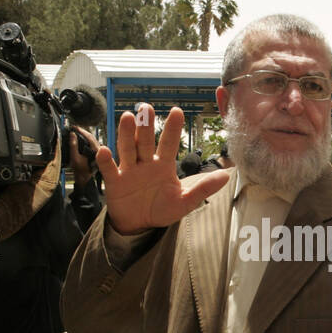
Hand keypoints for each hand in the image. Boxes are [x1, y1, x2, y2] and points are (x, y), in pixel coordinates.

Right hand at [68, 125, 98, 187]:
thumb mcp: (74, 158)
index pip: (89, 136)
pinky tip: (80, 140)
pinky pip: (91, 144)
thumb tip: (72, 134)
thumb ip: (73, 146)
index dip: (80, 130)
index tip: (73, 127)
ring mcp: (98, 152)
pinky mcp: (96, 154)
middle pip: (91, 137)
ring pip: (91, 140)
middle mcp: (99, 150)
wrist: (85, 181)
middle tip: (73, 128)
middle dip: (82, 132)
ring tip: (75, 133)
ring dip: (83, 136)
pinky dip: (85, 141)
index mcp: (96, 150)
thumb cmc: (80, 172)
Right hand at [95, 104, 229, 235]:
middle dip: (146, 125)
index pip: (170, 144)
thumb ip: (203, 188)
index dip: (173, 129)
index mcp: (164, 165)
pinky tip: (104, 150)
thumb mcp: (185, 202)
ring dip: (127, 134)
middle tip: (146, 107)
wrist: (139, 225)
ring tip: (127, 117)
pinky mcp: (114, 182)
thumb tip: (227, 175)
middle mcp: (146, 163)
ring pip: (128, 149)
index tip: (177, 110)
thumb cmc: (161, 209)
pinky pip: (109, 170)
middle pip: (146, 141)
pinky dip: (105, 161)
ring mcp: (129, 170)